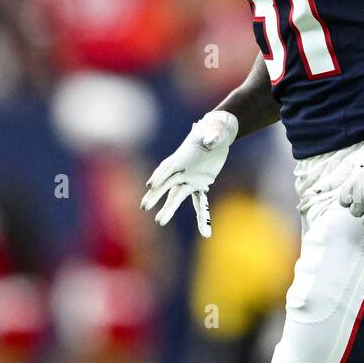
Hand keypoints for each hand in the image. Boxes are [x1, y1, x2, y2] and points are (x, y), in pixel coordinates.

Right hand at [141, 111, 238, 236]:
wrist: (218, 134)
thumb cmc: (214, 129)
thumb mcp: (215, 129)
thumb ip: (212, 135)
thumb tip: (211, 140)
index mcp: (182, 156)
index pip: (168, 168)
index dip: (160, 176)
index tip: (151, 186)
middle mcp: (182, 170)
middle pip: (166, 184)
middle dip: (156, 195)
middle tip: (144, 206)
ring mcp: (190, 179)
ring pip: (177, 196)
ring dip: (169, 208)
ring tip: (159, 221)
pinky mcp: (200, 184)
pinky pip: (200, 204)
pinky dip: (202, 218)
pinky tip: (206, 233)